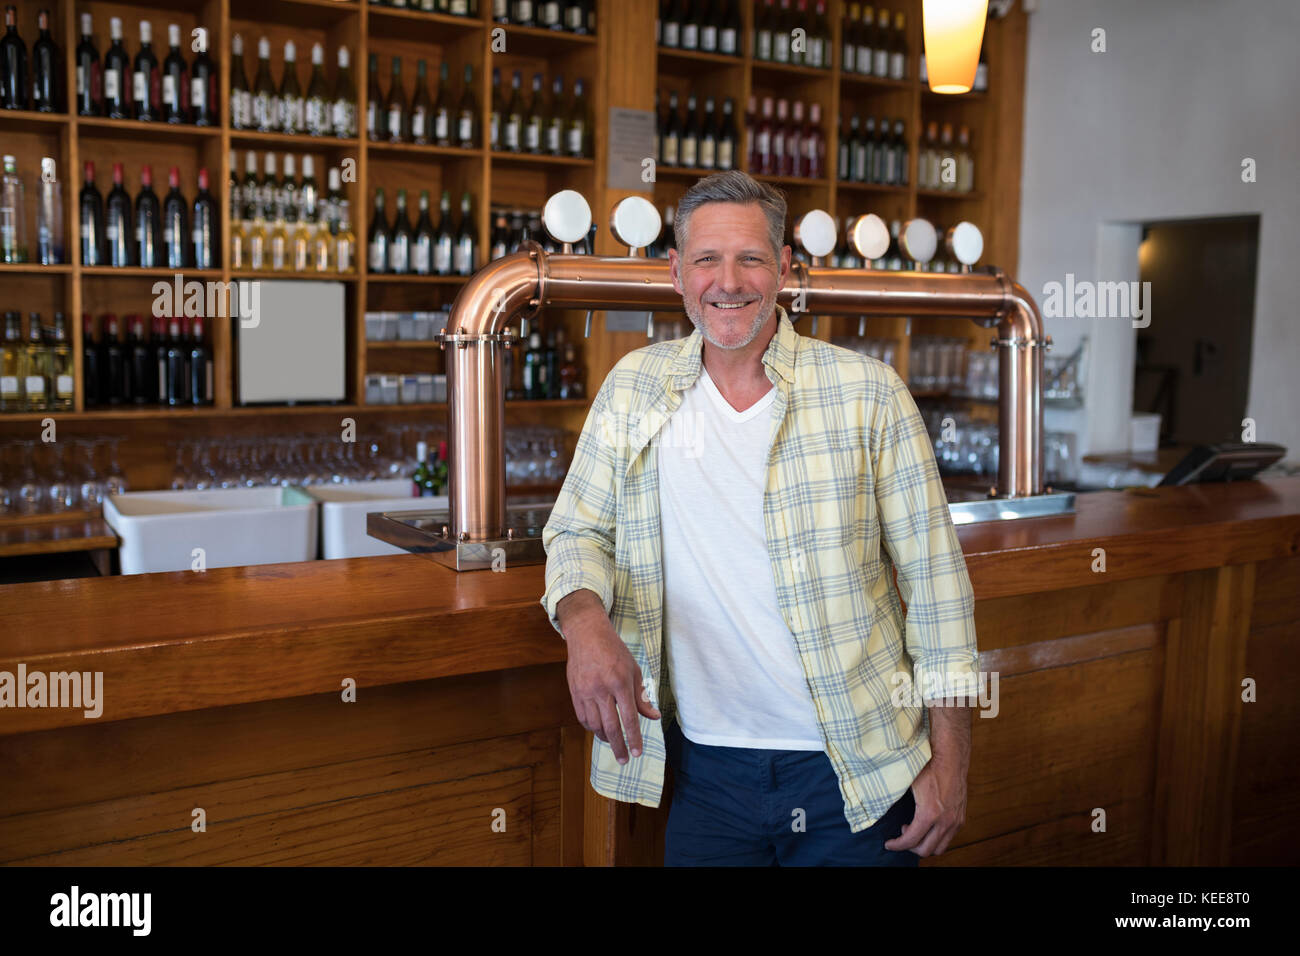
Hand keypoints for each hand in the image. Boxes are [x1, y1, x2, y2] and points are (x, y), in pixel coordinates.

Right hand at [560, 594, 660, 764]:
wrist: (587, 634)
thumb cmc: (614, 651)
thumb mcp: (633, 670)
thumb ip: (642, 697)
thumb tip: (654, 717)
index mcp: (620, 682)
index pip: (629, 718)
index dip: (634, 738)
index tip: (637, 753)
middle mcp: (601, 689)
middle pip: (610, 727)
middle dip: (619, 746)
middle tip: (624, 760)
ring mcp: (585, 691)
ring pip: (595, 725)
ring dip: (605, 738)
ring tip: (614, 743)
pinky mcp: (574, 692)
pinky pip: (583, 717)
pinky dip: (592, 728)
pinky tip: (599, 730)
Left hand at [884, 755, 967, 856]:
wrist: (950, 756)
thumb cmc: (928, 766)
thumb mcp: (908, 783)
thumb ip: (897, 801)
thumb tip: (880, 808)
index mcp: (929, 814)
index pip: (911, 841)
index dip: (897, 845)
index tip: (888, 844)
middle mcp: (945, 821)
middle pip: (925, 850)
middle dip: (910, 846)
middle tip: (902, 834)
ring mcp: (955, 821)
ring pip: (939, 848)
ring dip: (925, 844)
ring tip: (914, 829)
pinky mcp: (960, 818)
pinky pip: (948, 838)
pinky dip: (936, 838)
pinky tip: (927, 825)